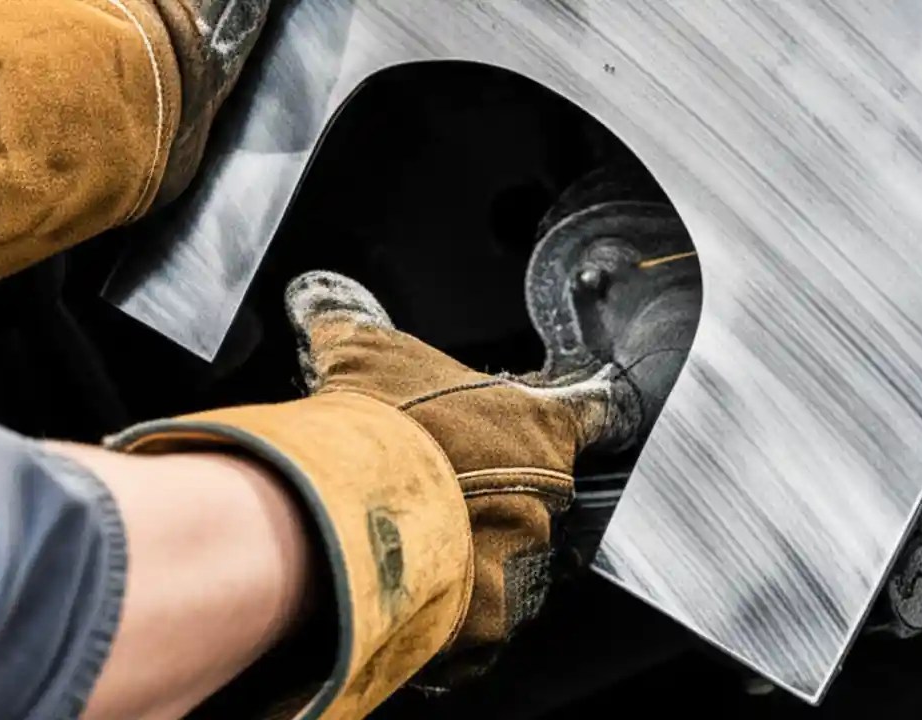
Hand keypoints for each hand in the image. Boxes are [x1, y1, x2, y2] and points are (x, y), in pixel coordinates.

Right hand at [284, 270, 638, 682]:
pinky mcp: (491, 624)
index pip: (594, 409)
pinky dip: (443, 607)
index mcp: (540, 426)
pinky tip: (403, 588)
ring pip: (510, 554)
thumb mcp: (362, 355)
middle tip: (441, 482)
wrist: (352, 522)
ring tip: (409, 538)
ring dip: (469, 545)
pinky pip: (476, 620)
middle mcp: (549, 496)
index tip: (601, 406)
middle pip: (538, 489)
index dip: (589, 406)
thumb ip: (348, 320)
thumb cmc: (379, 430)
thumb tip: (319, 292)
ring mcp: (527, 565)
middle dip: (494, 486)